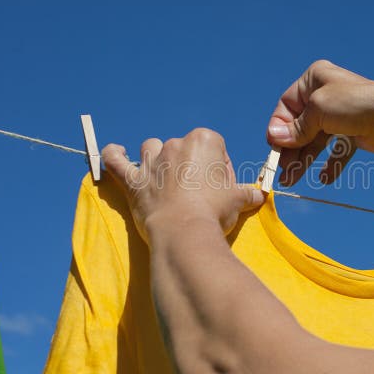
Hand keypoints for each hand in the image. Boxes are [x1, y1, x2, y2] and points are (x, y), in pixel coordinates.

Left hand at [103, 128, 265, 242]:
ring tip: (166, 178)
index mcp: (204, 140)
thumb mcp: (238, 200)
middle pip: (185, 148)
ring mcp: (152, 161)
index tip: (221, 187)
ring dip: (157, 158)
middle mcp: (176, 144)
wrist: (185, 232)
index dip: (220, 167)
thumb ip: (249, 194)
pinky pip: (116, 161)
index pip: (215, 147)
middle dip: (191, 166)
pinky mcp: (134, 179)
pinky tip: (114, 151)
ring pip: (152, 148)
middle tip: (199, 194)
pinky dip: (113, 155)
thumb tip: (260, 195)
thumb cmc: (214, 212)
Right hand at [267, 60, 373, 185]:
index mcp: (314, 80)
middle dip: (290, 149)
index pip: (287, 106)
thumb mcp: (317, 111)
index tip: (275, 148)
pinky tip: (324, 178)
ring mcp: (339, 114)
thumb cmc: (354, 104)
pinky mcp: (352, 131)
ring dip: (304, 160)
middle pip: (300, 125)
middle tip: (281, 170)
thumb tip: (273, 138)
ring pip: (315, 140)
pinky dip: (330, 164)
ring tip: (292, 180)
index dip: (279, 127)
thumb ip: (295, 128)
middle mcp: (325, 94)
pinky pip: (335, 150)